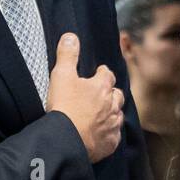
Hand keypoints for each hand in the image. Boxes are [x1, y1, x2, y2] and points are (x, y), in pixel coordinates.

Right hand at [46, 32, 123, 163]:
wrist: (65, 140)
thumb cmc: (64, 107)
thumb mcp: (61, 75)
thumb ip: (67, 54)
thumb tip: (71, 36)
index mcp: (101, 87)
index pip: (107, 74)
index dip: (101, 73)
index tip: (97, 73)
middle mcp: (112, 105)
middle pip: (117, 94)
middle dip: (110, 92)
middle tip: (101, 93)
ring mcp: (112, 124)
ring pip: (118, 115)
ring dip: (112, 112)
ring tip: (103, 113)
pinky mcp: (110, 143)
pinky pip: (114, 136)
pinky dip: (109, 133)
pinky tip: (102, 134)